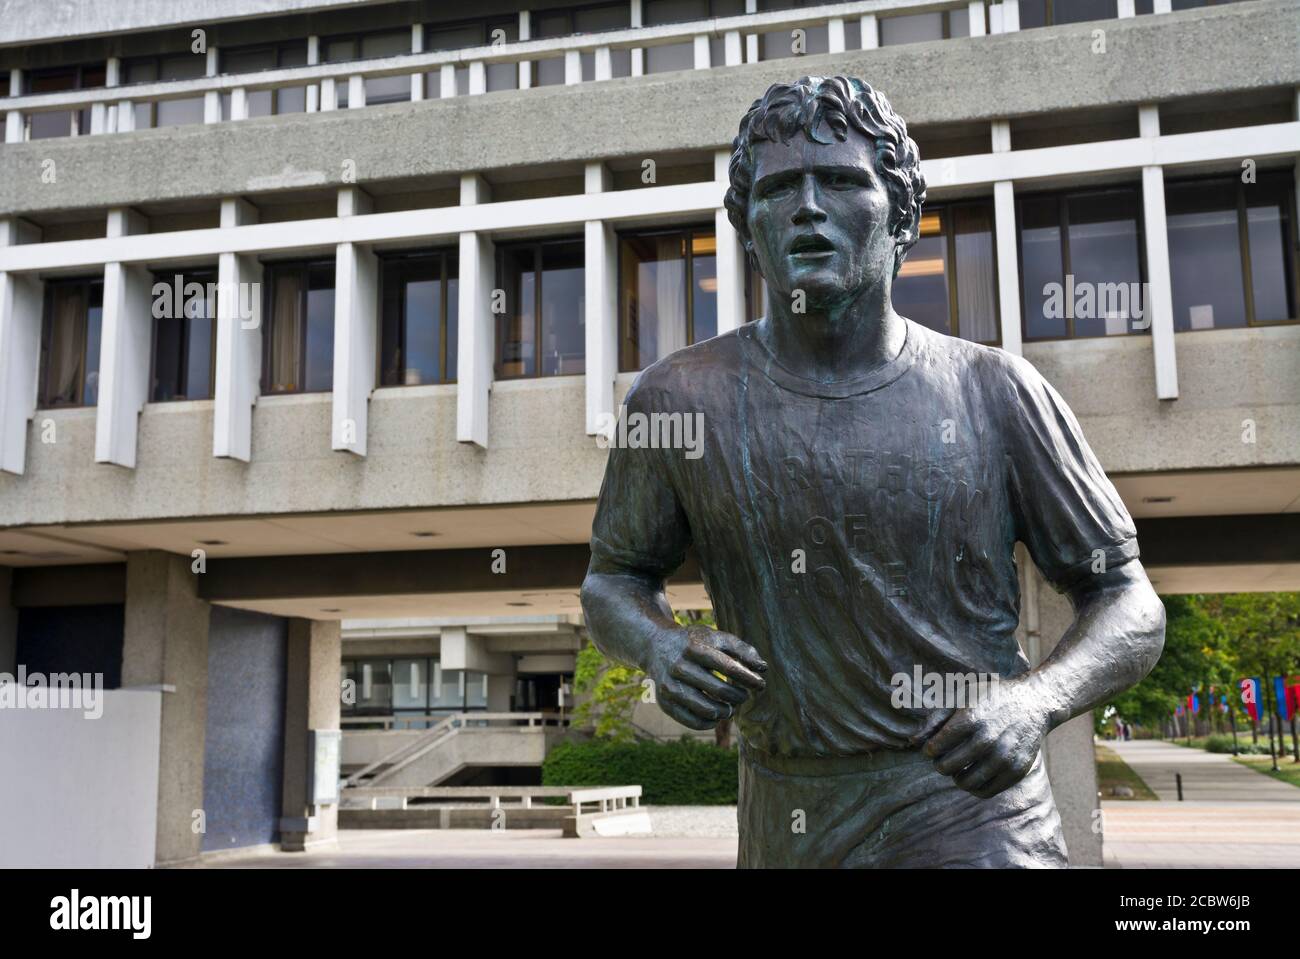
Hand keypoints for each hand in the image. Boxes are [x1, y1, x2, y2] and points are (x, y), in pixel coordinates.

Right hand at [645, 625, 766, 729]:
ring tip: (732, 707)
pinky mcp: (665, 703)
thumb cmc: (694, 643)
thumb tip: (763, 669)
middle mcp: (679, 667)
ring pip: (706, 709)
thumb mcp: (716, 637)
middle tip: (744, 696)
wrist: (656, 646)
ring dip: (726, 712)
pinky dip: (710, 723)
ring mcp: (669, 686)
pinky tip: (717, 715)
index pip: (727, 666)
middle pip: (719, 689)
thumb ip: (741, 649)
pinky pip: (692, 722)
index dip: (747, 678)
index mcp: (693, 647)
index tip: (761, 685)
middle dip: (739, 696)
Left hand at [922, 678, 1050, 798]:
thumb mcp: (962, 698)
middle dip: (940, 765)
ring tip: (958, 768)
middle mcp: (987, 738)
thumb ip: (935, 719)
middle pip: (947, 767)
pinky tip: (973, 775)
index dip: (929, 750)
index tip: (933, 747)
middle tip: (944, 759)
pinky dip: (975, 788)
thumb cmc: (990, 699)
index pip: (935, 747)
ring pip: (966, 783)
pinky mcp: (1016, 770)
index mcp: (970, 718)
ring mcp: (1004, 756)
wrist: (1033, 703)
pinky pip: (987, 792)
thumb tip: (913, 742)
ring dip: (956, 778)